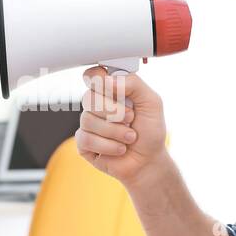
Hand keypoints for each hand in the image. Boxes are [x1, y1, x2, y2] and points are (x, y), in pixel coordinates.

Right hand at [77, 66, 167, 186]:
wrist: (148, 160)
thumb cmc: (150, 131)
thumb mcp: (152, 102)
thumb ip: (133, 84)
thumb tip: (108, 80)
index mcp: (112, 90)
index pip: (93, 75)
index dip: (99, 80)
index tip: (114, 90)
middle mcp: (98, 105)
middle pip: (89, 97)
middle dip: (114, 111)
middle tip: (131, 119)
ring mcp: (89, 123)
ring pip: (88, 119)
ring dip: (115, 131)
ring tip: (130, 137)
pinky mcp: (84, 143)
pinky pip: (86, 138)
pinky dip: (108, 145)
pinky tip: (119, 148)